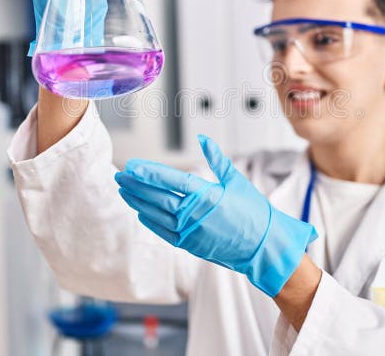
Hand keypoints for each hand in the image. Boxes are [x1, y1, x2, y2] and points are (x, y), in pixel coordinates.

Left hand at [115, 135, 317, 296]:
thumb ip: (217, 159)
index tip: (133, 166)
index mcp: (208, 195)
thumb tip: (203, 138)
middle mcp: (196, 214)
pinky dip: (150, 221)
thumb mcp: (237, 181)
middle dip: (136, 186)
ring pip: (157, 215)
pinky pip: (164, 232)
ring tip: (124, 190)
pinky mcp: (191, 245)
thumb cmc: (254, 213)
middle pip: (158, 197)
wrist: (264, 247)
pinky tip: (140, 211)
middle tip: (120, 175)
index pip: (171, 181)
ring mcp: (191, 232)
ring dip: (138, 202)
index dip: (150, 173)